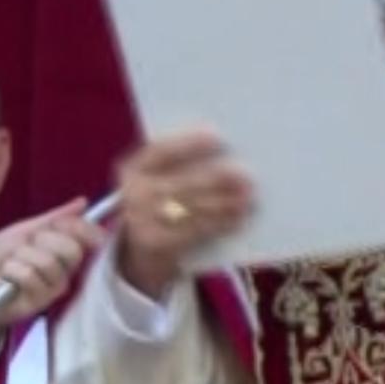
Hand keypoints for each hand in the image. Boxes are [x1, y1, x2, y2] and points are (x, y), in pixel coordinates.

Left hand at [0, 198, 107, 327]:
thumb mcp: (23, 230)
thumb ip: (53, 218)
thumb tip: (83, 202)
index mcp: (65, 251)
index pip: (89, 237)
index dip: (78, 226)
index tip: (58, 223)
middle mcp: (66, 271)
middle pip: (73, 250)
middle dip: (43, 240)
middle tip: (26, 245)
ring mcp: (54, 289)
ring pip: (48, 262)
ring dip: (21, 256)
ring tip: (11, 263)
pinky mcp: (40, 303)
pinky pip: (30, 275)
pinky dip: (12, 269)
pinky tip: (6, 277)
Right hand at [112, 130, 254, 296]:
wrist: (140, 246)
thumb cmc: (161, 200)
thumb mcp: (159, 177)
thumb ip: (182, 163)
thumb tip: (229, 153)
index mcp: (135, 168)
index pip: (161, 150)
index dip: (188, 143)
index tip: (216, 137)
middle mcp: (134, 193)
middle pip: (181, 184)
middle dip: (215, 179)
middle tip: (245, 175)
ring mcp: (142, 221)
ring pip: (191, 209)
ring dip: (224, 204)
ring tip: (249, 197)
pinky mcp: (157, 244)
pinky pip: (194, 232)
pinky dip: (219, 224)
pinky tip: (238, 219)